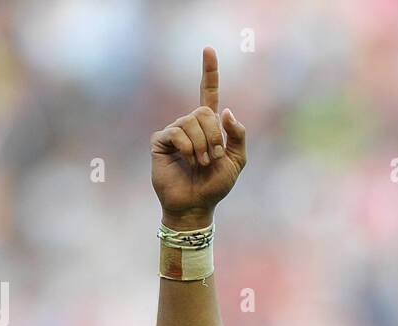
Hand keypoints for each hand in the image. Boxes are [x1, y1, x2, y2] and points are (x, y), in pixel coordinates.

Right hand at [150, 47, 247, 229]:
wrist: (196, 205)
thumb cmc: (215, 185)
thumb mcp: (237, 160)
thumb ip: (238, 135)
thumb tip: (226, 111)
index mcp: (208, 126)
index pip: (208, 93)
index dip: (209, 72)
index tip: (208, 49)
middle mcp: (190, 124)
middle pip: (204, 111)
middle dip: (214, 137)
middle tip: (213, 158)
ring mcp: (174, 131)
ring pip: (191, 122)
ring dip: (202, 147)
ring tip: (200, 164)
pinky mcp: (160, 141)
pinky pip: (177, 133)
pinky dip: (188, 149)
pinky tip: (187, 161)